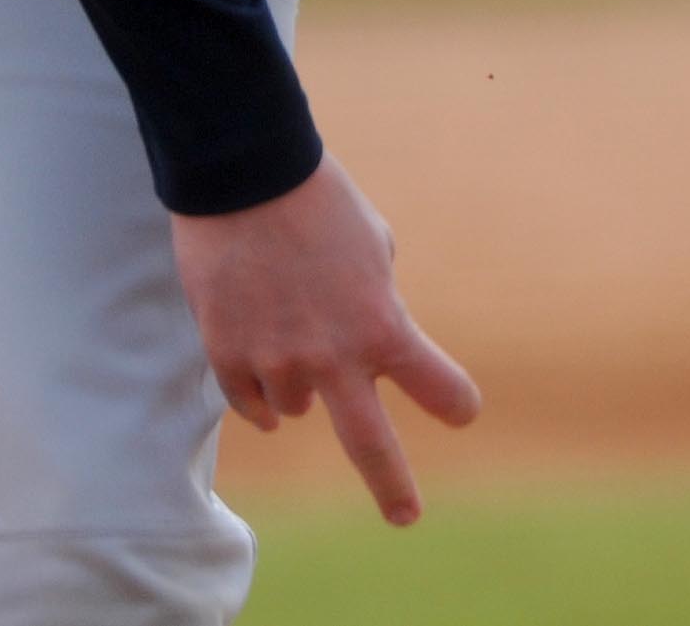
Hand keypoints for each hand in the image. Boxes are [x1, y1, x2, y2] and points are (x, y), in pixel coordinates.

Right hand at [170, 154, 479, 525]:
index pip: (438, 388)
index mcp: (381, 326)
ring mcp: (277, 364)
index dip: (455, 401)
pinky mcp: (228, 358)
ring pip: (296, 409)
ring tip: (285, 324)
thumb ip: (376, 301)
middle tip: (406, 516)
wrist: (242, 174)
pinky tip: (260, 371)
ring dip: (300, 383)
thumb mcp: (372, 246)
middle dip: (393, 487)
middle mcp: (333, 358)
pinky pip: (251, 404)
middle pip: (371, 446)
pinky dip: (259, 394)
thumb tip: (368, 337)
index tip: (461, 410)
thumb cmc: (317, 201)